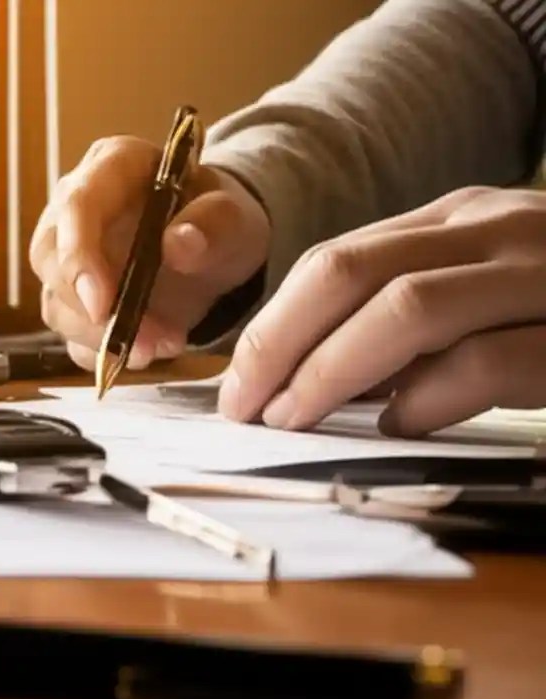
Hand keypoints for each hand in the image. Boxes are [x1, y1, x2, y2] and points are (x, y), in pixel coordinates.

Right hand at [30, 135, 270, 371]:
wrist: (216, 249)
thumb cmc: (217, 220)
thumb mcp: (234, 215)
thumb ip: (214, 222)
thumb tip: (179, 244)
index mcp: (112, 168)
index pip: (76, 206)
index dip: (79, 256)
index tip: (101, 306)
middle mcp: (75, 210)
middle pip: (49, 259)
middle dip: (89, 310)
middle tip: (145, 340)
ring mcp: (68, 256)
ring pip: (55, 303)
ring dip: (101, 337)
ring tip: (161, 345)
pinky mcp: (74, 299)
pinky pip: (69, 334)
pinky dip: (102, 352)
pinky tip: (145, 351)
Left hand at [219, 186, 545, 436]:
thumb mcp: (482, 294)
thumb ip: (404, 321)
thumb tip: (305, 379)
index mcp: (460, 219)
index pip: (336, 259)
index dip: (272, 325)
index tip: (237, 384)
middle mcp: (495, 231)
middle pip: (350, 272)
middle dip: (278, 342)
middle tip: (243, 406)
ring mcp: (539, 276)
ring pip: (405, 307)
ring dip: (330, 371)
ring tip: (294, 418)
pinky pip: (482, 363)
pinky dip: (425, 399)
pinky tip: (399, 425)